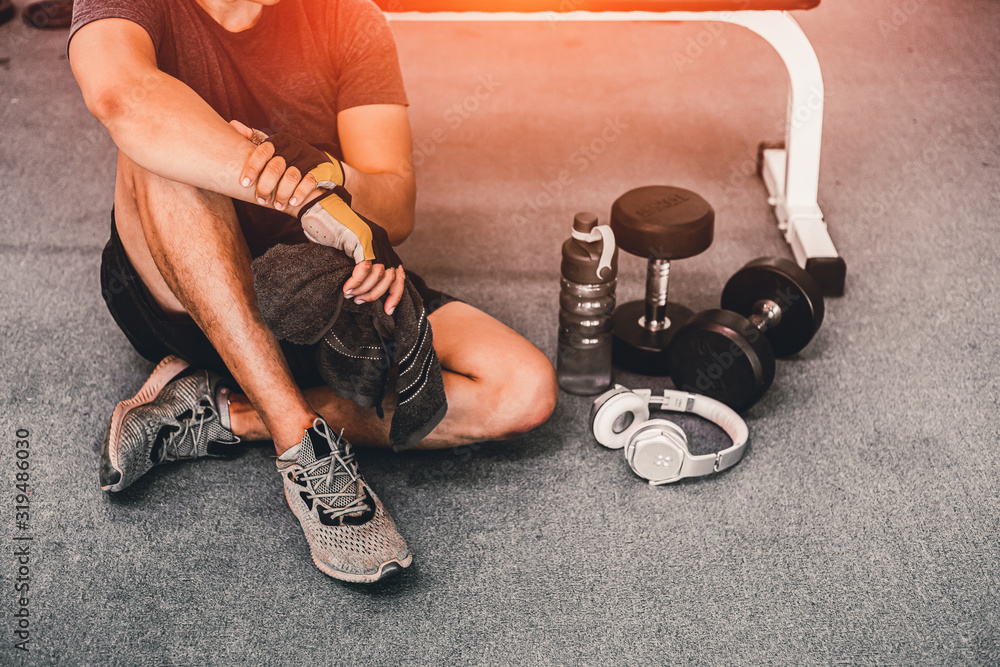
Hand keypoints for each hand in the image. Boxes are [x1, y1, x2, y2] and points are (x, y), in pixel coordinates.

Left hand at [230, 121, 321, 211]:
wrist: (321, 166)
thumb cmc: (289, 159)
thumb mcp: (273, 147)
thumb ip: (253, 138)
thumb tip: (233, 125)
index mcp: (279, 141)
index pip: (262, 151)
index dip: (252, 168)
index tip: (244, 183)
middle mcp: (293, 147)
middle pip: (275, 167)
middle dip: (265, 186)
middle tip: (261, 199)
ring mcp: (307, 158)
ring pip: (291, 176)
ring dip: (282, 194)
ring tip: (277, 205)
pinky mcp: (320, 169)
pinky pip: (308, 181)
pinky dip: (300, 193)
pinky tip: (293, 202)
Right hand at [298, 190, 404, 314]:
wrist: (315, 208)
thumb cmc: (327, 231)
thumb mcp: (348, 251)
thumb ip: (359, 265)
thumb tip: (362, 291)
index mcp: (382, 244)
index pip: (398, 273)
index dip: (396, 293)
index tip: (388, 310)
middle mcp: (381, 241)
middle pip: (392, 276)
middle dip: (378, 294)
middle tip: (361, 302)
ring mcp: (373, 239)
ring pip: (379, 274)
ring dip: (365, 290)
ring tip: (351, 295)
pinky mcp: (361, 239)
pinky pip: (364, 268)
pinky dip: (356, 282)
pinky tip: (346, 288)